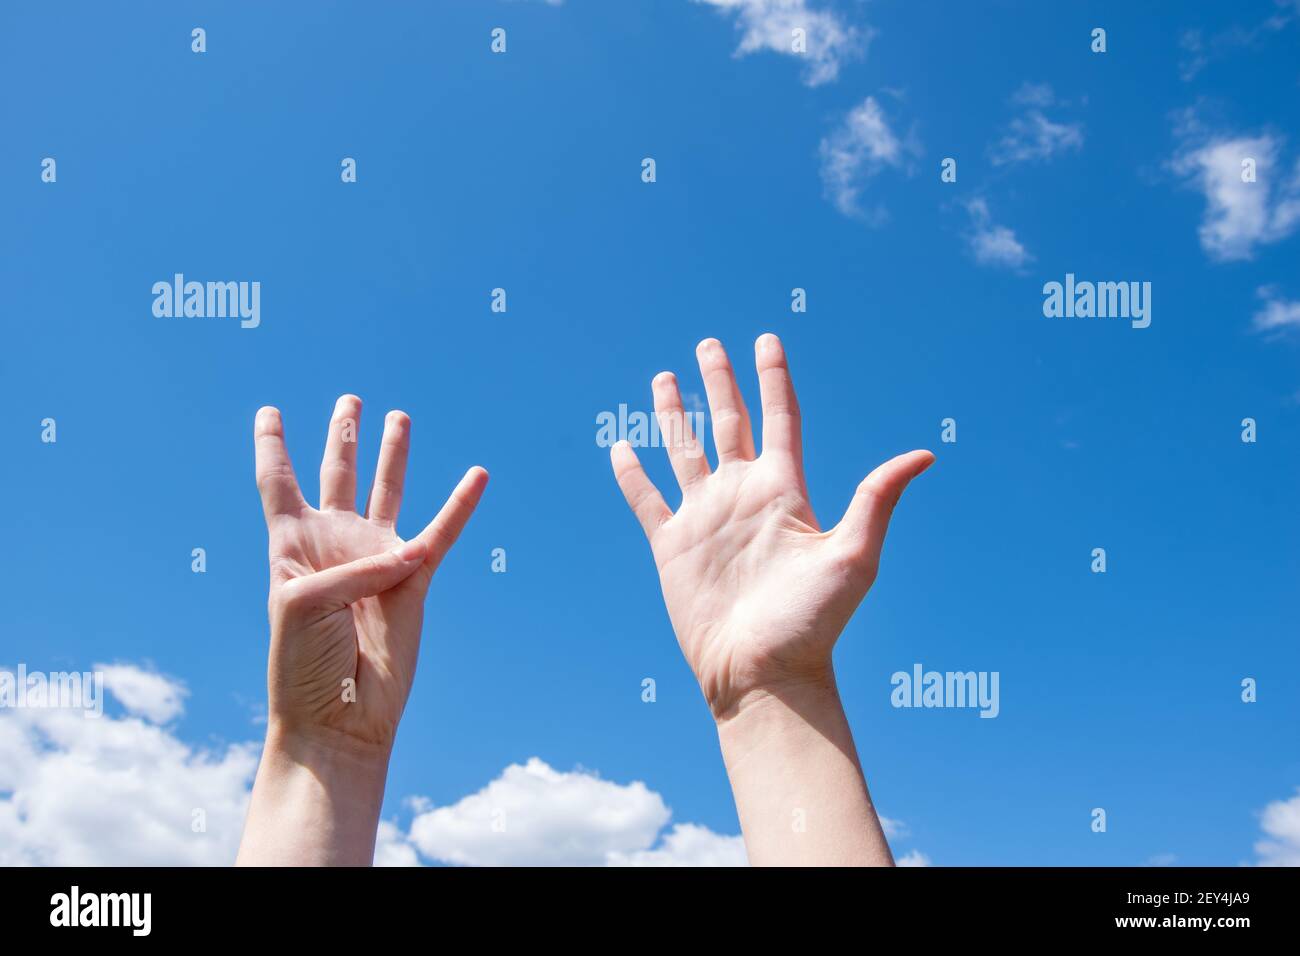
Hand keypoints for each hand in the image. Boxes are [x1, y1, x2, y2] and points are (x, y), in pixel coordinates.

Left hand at [254, 395, 487, 754]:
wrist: (339, 718)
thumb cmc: (303, 663)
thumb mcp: (303, 602)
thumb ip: (354, 565)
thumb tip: (409, 554)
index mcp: (293, 546)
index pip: (278, 482)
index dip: (273, 444)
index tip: (269, 411)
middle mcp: (335, 544)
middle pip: (338, 474)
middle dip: (343, 436)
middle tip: (350, 400)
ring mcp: (376, 560)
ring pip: (388, 492)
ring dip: (392, 455)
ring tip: (399, 416)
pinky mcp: (415, 581)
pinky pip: (442, 533)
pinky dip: (460, 505)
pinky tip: (476, 474)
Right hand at [611, 335, 931, 719]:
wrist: (763, 675)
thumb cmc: (812, 622)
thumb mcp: (853, 556)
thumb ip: (876, 499)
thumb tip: (924, 453)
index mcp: (784, 491)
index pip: (779, 419)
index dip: (773, 378)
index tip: (768, 339)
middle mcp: (742, 497)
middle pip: (727, 423)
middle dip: (718, 382)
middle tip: (708, 343)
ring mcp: (705, 520)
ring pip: (683, 451)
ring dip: (672, 414)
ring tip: (663, 378)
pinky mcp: (671, 548)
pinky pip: (646, 500)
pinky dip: (632, 473)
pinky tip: (621, 447)